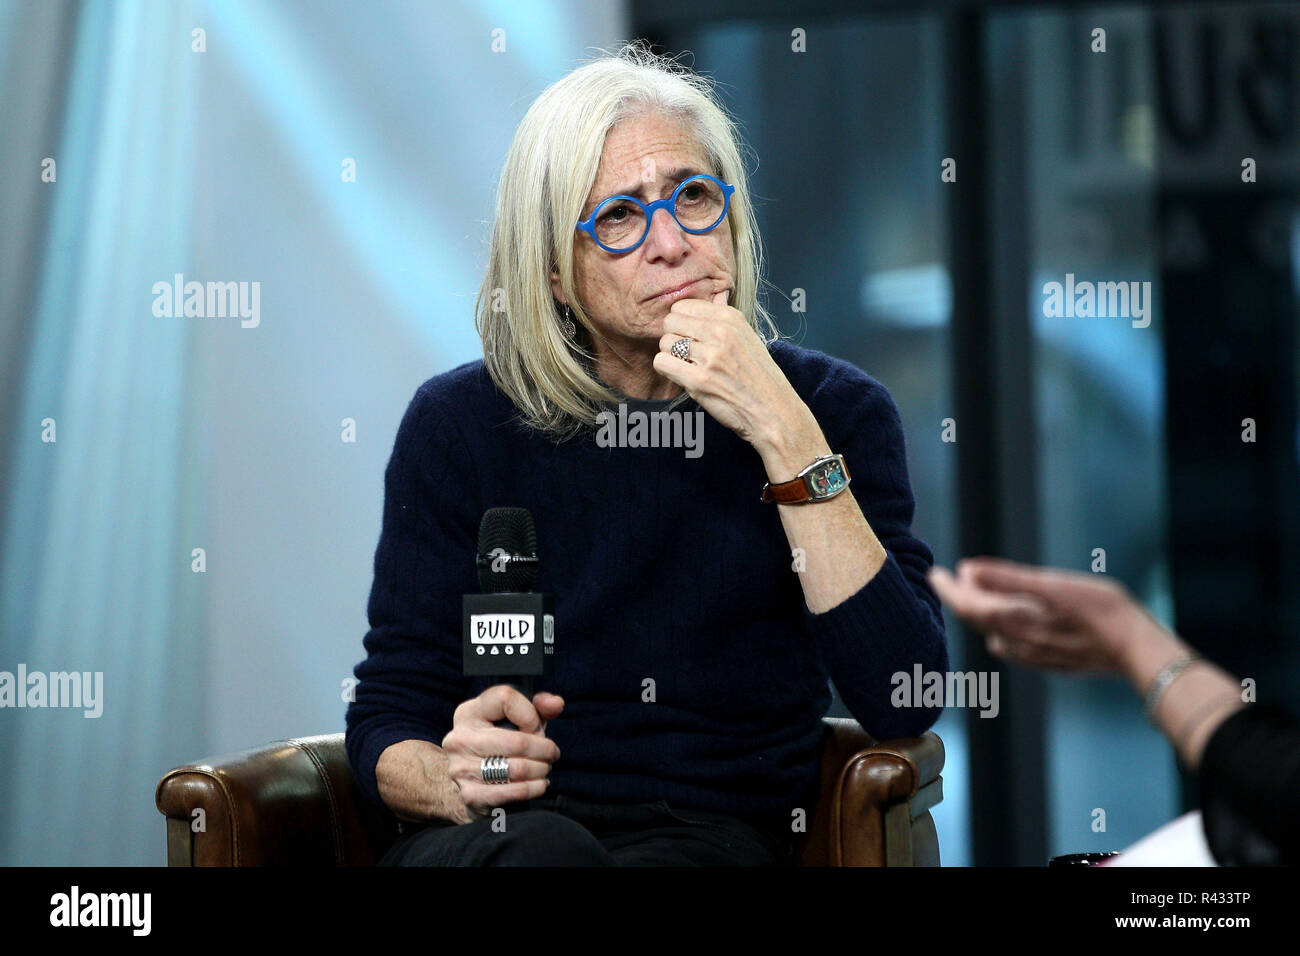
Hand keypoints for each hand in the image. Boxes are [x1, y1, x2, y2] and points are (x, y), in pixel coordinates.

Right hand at [440, 685, 563, 822]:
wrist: (465, 785)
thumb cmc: (497, 745)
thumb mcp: (515, 720)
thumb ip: (538, 707)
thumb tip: (556, 704)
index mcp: (469, 713)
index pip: (505, 698)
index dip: (530, 714)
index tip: (536, 727)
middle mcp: (460, 738)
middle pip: (518, 741)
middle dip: (544, 749)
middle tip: (551, 753)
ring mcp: (462, 768)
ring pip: (519, 768)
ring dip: (541, 769)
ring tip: (544, 768)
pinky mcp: (471, 795)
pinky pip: (515, 791)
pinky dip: (535, 788)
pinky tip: (539, 784)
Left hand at [653, 289, 808, 448]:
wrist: (773, 411)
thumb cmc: (760, 378)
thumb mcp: (748, 338)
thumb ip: (726, 318)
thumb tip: (717, 295)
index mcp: (731, 318)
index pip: (684, 306)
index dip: (682, 322)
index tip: (689, 336)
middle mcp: (720, 332)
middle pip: (670, 321)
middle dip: (673, 336)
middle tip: (685, 353)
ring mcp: (709, 356)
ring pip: (665, 342)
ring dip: (670, 355)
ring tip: (687, 366)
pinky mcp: (699, 379)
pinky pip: (662, 362)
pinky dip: (666, 369)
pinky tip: (681, 376)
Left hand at [927, 557, 1149, 673]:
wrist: (1138, 650)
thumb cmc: (1100, 611)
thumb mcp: (1053, 585)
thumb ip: (1007, 578)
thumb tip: (968, 570)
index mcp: (1014, 621)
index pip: (967, 605)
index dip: (948, 589)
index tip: (935, 573)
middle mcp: (1018, 642)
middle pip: (977, 619)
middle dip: (960, 599)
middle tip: (949, 579)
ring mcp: (1035, 655)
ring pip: (995, 635)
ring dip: (981, 615)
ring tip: (976, 596)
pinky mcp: (1053, 661)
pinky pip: (1015, 647)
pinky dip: (1002, 631)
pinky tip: (1009, 627)